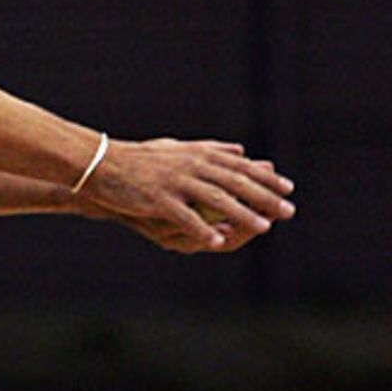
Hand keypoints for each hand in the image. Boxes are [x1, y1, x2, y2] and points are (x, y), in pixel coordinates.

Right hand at [75, 136, 294, 252]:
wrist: (103, 165)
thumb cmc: (141, 159)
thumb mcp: (179, 148)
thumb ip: (211, 149)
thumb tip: (241, 150)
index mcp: (199, 154)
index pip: (240, 167)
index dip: (266, 179)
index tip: (288, 189)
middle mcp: (192, 166)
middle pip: (235, 183)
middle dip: (264, 197)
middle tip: (288, 211)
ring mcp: (176, 182)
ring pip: (216, 199)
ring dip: (242, 214)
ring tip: (263, 228)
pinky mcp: (158, 198)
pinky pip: (185, 217)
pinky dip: (202, 229)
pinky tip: (218, 242)